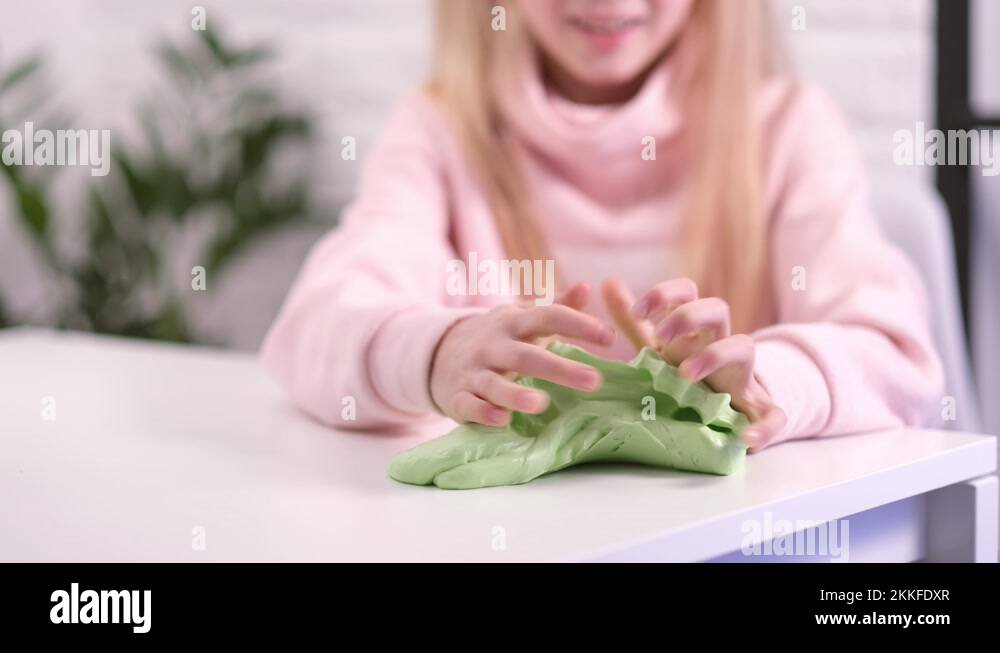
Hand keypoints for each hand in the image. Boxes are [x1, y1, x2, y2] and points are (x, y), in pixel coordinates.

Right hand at [430, 283, 614, 426]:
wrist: (439, 352)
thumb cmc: (498, 339)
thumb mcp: (522, 319)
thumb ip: (556, 307)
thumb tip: (587, 287)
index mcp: (513, 322)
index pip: (547, 317)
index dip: (578, 325)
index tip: (609, 338)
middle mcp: (493, 345)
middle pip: (526, 355)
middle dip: (559, 368)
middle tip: (595, 381)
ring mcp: (474, 371)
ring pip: (494, 383)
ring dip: (516, 394)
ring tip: (542, 404)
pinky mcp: (458, 397)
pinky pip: (469, 405)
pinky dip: (483, 412)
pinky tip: (501, 420)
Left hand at [601, 278, 785, 449]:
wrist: (729, 410)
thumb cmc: (689, 373)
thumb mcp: (660, 347)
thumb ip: (634, 320)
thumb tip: (608, 283)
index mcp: (695, 330)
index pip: (687, 292)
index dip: (664, 294)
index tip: (639, 313)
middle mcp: (720, 344)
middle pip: (717, 308)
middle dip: (687, 316)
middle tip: (662, 339)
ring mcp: (741, 376)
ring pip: (745, 346)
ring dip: (714, 356)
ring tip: (685, 376)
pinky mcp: (759, 410)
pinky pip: (775, 416)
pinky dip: (764, 427)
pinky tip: (746, 438)